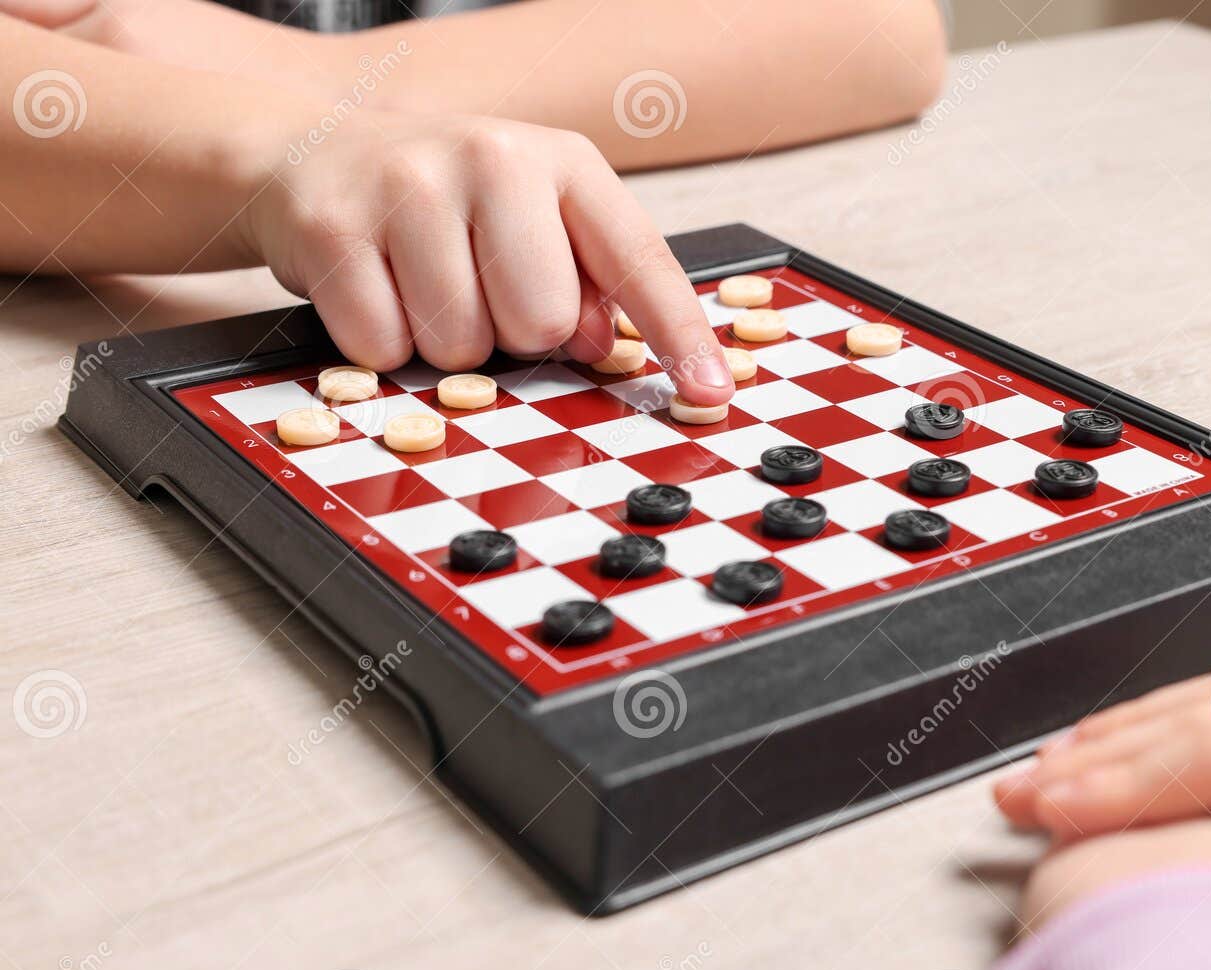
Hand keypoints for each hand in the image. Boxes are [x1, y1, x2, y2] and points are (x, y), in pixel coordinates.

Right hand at [241, 111, 734, 400]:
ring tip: (424, 283)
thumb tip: (605, 346)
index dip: (679, 334)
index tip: (711, 390)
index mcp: (562, 163)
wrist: (313, 153)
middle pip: (542, 323)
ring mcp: (408, 188)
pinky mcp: (334, 229)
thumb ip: (589, 283)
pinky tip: (379, 287)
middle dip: (515, 336)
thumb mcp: (536, 219)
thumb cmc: (449, 202)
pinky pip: (384, 349)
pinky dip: (383, 342)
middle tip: (482, 290)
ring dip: (447, 343)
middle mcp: (492, 159)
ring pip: (462, 347)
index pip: (638, 260)